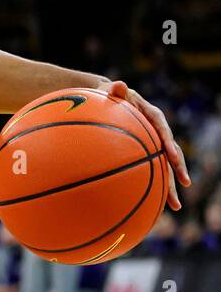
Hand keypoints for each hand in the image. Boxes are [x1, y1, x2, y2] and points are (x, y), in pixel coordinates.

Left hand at [97, 80, 190, 210]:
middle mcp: (156, 132)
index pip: (163, 129)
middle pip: (170, 152)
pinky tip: (153, 205)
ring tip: (175, 207)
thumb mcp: (110, 91)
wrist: (106, 101)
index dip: (168, 142)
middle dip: (178, 169)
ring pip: (163, 167)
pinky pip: (150, 171)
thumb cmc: (106, 96)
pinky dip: (152, 187)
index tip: (172, 155)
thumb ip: (114, 90)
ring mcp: (152, 145)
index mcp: (151, 116)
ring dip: (169, 186)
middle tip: (185, 183)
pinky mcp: (144, 154)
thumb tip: (118, 84)